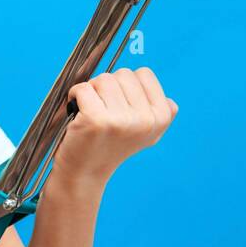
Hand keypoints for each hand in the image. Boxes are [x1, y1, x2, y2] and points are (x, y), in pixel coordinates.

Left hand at [53, 67, 177, 185]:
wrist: (86, 172)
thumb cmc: (111, 146)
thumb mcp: (146, 135)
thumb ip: (159, 115)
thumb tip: (170, 102)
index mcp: (162, 117)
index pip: (144, 74)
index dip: (127, 85)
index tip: (120, 105)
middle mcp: (146, 119)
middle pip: (123, 74)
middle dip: (109, 87)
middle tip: (104, 110)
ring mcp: (121, 119)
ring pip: (103, 79)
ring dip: (92, 91)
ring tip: (92, 111)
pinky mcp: (96, 119)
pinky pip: (83, 87)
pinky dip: (75, 95)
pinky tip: (78, 112)